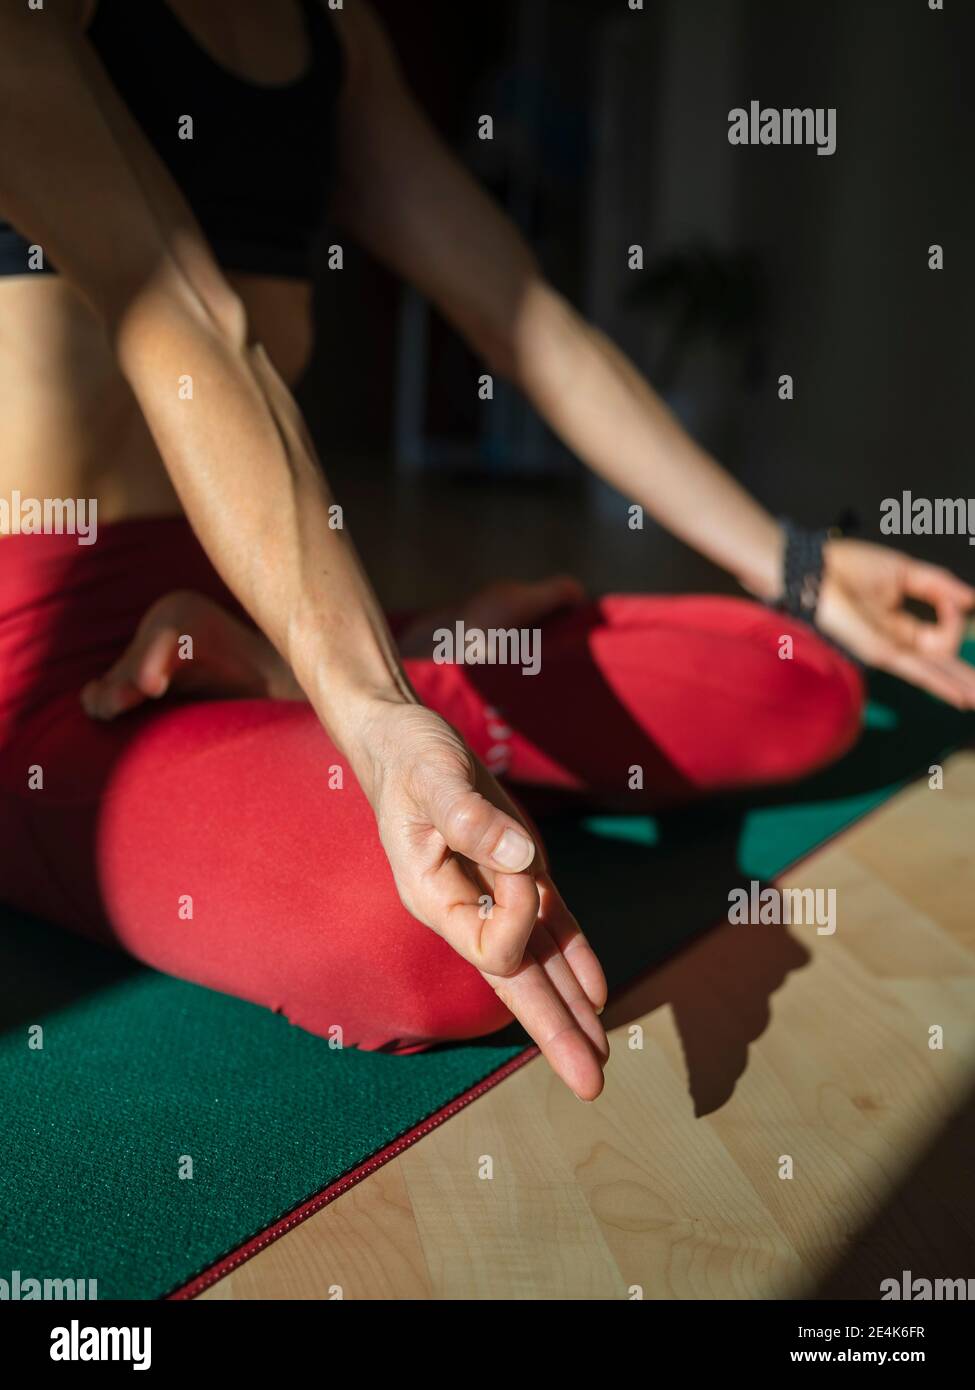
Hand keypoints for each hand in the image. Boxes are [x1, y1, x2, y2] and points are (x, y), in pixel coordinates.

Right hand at [82, 590, 608, 1098]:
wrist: (399, 737)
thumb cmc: (409, 757)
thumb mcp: (433, 779)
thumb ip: (472, 820)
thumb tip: (520, 857)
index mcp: (435, 898)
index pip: (497, 942)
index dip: (523, 914)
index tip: (518, 858)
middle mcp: (465, 907)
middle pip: (516, 984)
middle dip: (555, 1032)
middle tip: (592, 1086)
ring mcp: (493, 891)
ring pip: (537, 962)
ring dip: (570, 1006)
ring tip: (600, 1054)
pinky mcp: (513, 868)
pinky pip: (548, 926)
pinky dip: (573, 957)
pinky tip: (595, 994)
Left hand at [817, 539, 974, 707]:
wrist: (814, 568)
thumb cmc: (848, 566)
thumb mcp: (905, 571)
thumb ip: (940, 585)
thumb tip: (973, 601)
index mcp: (899, 624)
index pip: (941, 635)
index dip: (954, 618)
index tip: (955, 599)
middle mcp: (895, 642)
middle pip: (939, 665)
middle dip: (966, 678)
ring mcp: (886, 649)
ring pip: (933, 673)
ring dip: (960, 686)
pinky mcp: (877, 651)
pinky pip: (916, 669)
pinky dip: (940, 683)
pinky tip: (959, 696)